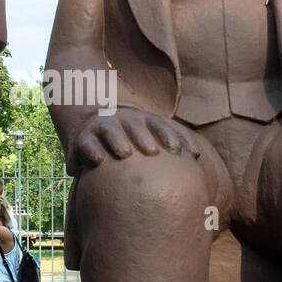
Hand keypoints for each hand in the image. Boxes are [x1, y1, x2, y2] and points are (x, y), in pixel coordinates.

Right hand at [74, 110, 200, 165]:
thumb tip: (199, 156)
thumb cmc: (131, 138)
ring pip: (110, 131)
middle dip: (144, 137)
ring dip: (117, 140)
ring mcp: (103, 127)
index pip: (159, 124)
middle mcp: (123, 120)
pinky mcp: (83, 139)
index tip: (179, 151)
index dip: (169, 135)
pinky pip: (87, 143)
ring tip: (126, 153)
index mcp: (143, 119)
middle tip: (154, 152)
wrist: (94, 123)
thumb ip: (171, 142)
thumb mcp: (149, 134)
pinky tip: (99, 161)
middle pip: (135, 125)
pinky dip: (92, 151)